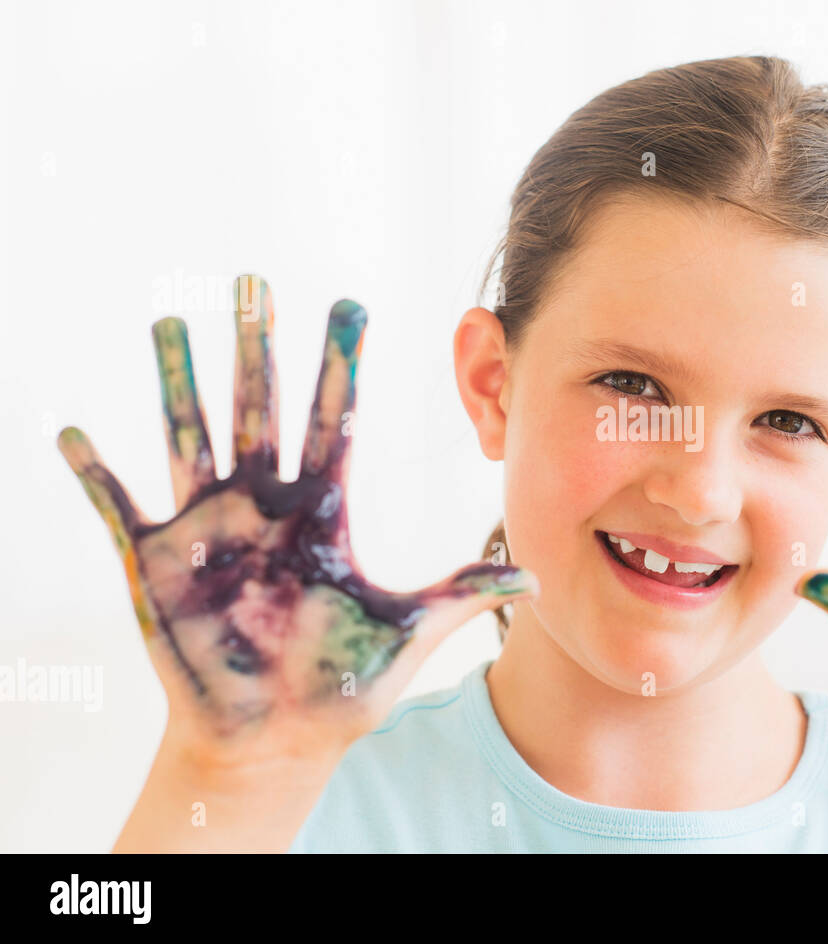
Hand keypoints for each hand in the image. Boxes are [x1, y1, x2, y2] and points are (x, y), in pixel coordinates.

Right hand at [59, 274, 535, 765]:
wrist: (277, 743)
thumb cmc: (339, 688)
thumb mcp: (408, 632)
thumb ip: (463, 595)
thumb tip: (534, 577)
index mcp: (318, 513)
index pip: (331, 422)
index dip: (340, 366)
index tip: (350, 308)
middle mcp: (262, 506)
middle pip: (259, 409)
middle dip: (258, 347)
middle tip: (254, 282)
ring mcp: (207, 530)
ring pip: (190, 435)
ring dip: (180, 380)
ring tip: (170, 320)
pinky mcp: (156, 565)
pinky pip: (118, 508)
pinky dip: (96, 472)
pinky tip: (76, 433)